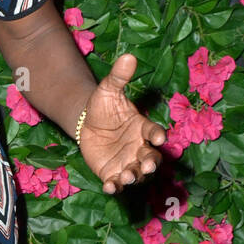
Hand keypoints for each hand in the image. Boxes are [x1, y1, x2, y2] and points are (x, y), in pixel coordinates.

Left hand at [78, 54, 166, 194]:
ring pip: (137, 173)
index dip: (157, 135)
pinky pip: (117, 183)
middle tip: (147, 165)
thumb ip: (119, 76)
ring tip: (128, 177)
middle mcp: (139, 148)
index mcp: (142, 127)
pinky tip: (110, 187)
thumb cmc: (103, 107)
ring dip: (135, 177)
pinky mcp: (113, 174)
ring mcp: (127, 162)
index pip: (154, 132)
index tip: (158, 138)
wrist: (85, 124)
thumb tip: (128, 55)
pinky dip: (116, 187)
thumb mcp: (108, 90)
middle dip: (150, 163)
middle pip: (151, 157)